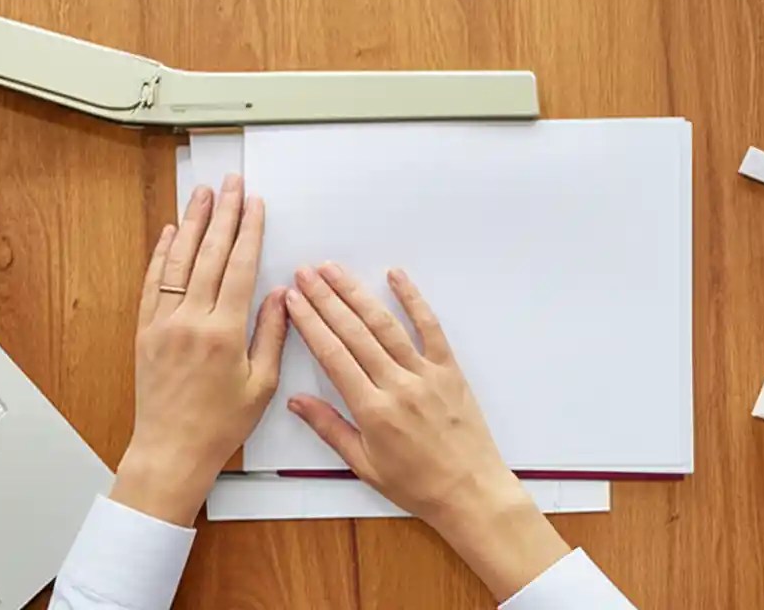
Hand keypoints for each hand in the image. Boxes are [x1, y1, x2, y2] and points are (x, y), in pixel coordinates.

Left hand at [111, 175, 288, 526]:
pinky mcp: (145, 331)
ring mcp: (164, 322)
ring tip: (202, 194)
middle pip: (210, 254)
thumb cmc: (221, 425)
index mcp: (224, 331)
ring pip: (179, 261)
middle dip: (224, 214)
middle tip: (231, 183)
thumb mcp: (261, 384)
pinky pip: (153, 282)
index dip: (249, 231)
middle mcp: (191, 320)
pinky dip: (161, 254)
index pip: (239, 267)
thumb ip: (272, 334)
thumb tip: (282, 293)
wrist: (172, 450)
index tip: (255, 204)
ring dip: (193, 223)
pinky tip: (170, 232)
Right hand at [285, 263, 569, 599]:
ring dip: (357, 293)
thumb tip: (295, 400)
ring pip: (385, 324)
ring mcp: (425, 374)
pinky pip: (430, 327)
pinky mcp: (449, 369)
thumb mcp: (364, 464)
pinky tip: (396, 276)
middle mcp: (397, 386)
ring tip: (335, 270)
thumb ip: (329, 428)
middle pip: (354, 332)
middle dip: (325, 299)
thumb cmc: (417, 485)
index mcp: (372, 410)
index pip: (332, 355)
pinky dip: (413, 299)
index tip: (292, 299)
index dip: (309, 323)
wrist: (471, 492)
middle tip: (305, 273)